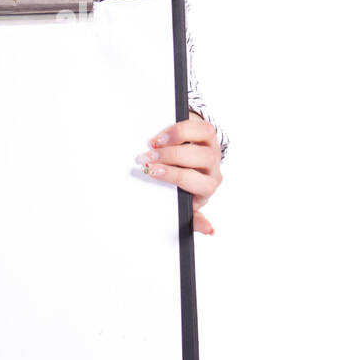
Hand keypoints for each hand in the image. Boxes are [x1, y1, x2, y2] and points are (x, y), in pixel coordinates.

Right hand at [134, 110, 222, 234]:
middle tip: (146, 161)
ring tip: (153, 146)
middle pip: (198, 167)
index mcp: (205, 190)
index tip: (197, 217)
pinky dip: (181, 131)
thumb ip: (191, 215)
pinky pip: (202, 128)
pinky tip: (164, 136)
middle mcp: (212, 171)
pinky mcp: (209, 134)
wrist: (191, 152)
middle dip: (169, 163)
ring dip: (175, 145)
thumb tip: (209, 230)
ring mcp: (213, 152)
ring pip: (203, 148)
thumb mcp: (184, 198)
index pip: (200, 197)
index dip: (198, 211)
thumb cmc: (186, 178)